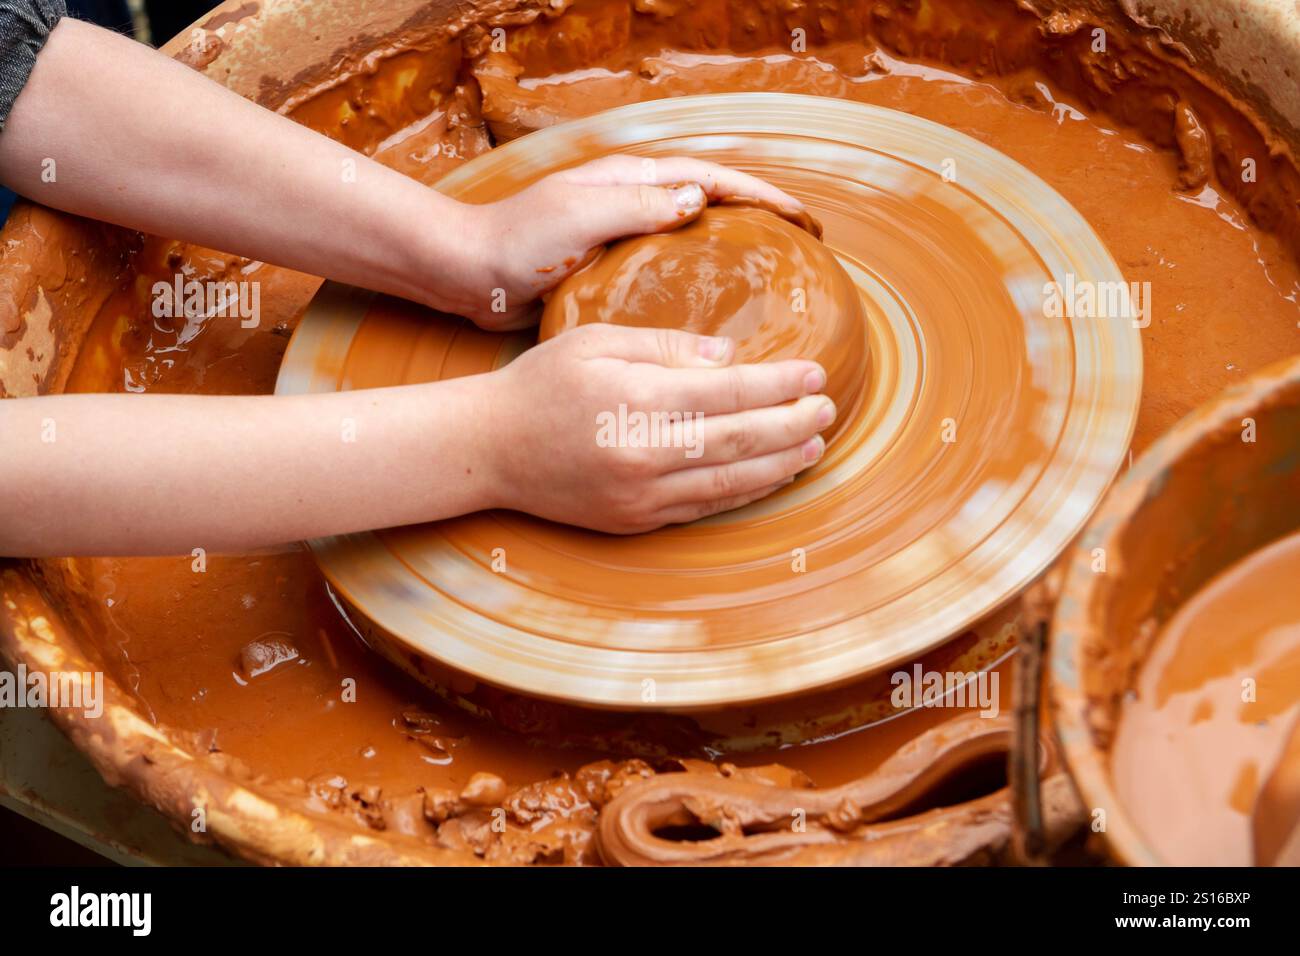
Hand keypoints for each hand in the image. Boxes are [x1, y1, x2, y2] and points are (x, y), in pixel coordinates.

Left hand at [450, 155, 808, 329]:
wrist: (471, 273)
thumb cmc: (519, 240)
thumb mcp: (582, 216)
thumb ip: (640, 205)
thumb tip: (699, 198)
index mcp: (632, 178)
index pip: (713, 179)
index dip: (763, 196)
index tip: (803, 220)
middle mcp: (634, 200)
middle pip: (713, 201)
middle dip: (761, 215)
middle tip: (803, 244)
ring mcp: (624, 234)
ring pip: (695, 235)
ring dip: (736, 245)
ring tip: (775, 272)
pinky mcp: (612, 269)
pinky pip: (670, 268)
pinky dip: (701, 277)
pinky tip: (717, 306)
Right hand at [480, 324, 835, 532]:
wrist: (488, 448)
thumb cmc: (542, 383)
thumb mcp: (599, 340)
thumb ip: (669, 346)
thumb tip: (731, 357)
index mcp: (637, 398)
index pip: (731, 391)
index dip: (780, 384)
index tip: (814, 373)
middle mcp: (645, 452)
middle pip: (742, 440)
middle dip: (794, 424)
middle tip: (829, 409)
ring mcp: (642, 494)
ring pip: (732, 482)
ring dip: (782, 464)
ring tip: (815, 444)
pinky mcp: (636, 521)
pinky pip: (705, 508)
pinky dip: (745, 492)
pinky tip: (772, 475)